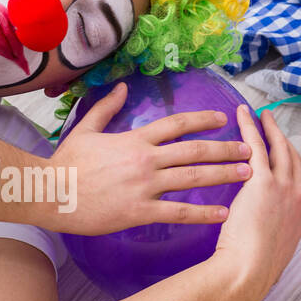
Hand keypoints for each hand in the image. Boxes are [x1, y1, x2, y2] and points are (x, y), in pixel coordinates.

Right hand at [49, 80, 252, 235]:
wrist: (51, 193)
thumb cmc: (66, 163)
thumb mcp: (86, 128)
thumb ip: (107, 107)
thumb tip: (122, 86)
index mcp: (135, 139)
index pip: (177, 124)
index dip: (203, 120)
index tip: (224, 120)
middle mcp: (145, 160)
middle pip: (194, 151)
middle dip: (225, 150)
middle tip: (249, 151)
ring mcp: (144, 186)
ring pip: (193, 179)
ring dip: (223, 176)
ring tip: (247, 176)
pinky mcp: (139, 211)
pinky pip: (178, 212)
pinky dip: (203, 213)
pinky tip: (223, 214)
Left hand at [210, 105, 300, 300]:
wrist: (250, 270)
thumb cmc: (254, 267)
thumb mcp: (273, 247)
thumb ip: (272, 232)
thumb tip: (259, 231)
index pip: (298, 178)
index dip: (289, 160)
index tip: (281, 149)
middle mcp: (299, 196)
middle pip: (293, 157)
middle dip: (282, 137)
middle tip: (272, 122)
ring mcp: (284, 188)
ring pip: (279, 148)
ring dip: (269, 128)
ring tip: (260, 115)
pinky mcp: (263, 182)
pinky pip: (257, 147)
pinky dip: (250, 128)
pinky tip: (243, 115)